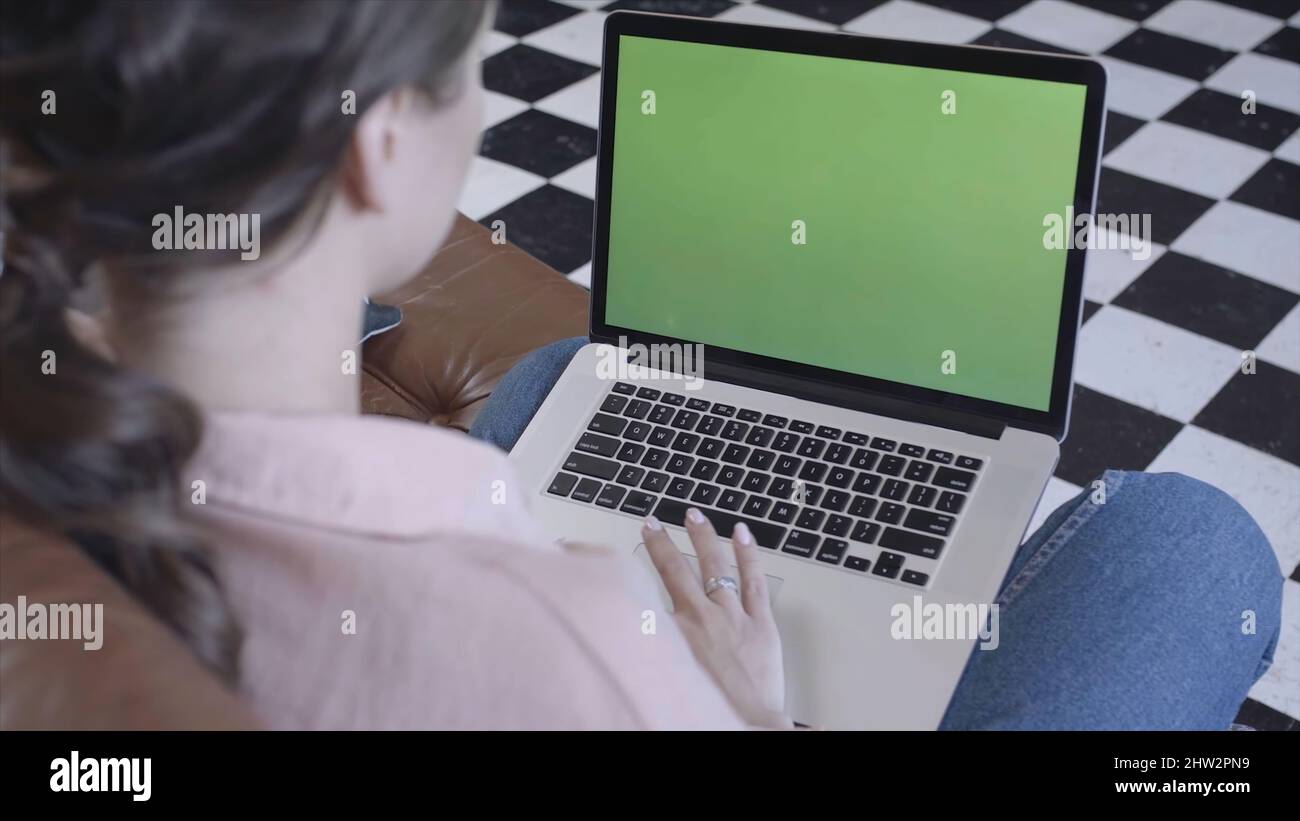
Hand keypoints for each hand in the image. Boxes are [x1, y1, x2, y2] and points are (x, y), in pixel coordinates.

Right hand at [641, 509, 791, 729]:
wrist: (746, 727)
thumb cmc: (706, 712)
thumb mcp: (665, 676)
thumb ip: (651, 644)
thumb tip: (635, 624)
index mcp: (673, 633)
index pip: (642, 591)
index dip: (625, 571)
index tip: (614, 557)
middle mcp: (700, 617)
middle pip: (675, 569)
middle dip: (661, 543)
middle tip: (653, 523)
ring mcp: (732, 617)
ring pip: (715, 566)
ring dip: (703, 537)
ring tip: (695, 515)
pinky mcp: (760, 624)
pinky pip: (753, 581)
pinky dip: (748, 554)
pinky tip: (742, 533)